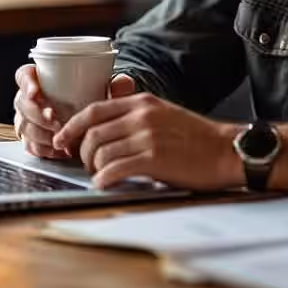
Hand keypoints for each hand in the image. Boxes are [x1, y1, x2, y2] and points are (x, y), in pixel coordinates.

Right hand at [13, 66, 135, 158]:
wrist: (98, 120)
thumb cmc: (98, 97)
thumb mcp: (110, 88)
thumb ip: (118, 84)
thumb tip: (121, 82)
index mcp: (42, 78)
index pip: (24, 75)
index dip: (26, 84)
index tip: (36, 93)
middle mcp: (31, 98)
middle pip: (21, 103)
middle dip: (36, 113)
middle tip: (54, 120)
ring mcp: (29, 119)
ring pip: (23, 126)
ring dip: (39, 133)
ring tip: (58, 137)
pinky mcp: (33, 138)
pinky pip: (29, 145)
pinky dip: (42, 149)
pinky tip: (57, 151)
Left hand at [52, 92, 239, 190]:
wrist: (225, 150)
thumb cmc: (195, 137)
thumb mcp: (163, 114)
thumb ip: (135, 117)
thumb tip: (104, 132)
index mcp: (142, 103)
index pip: (93, 110)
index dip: (72, 127)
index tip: (62, 140)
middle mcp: (141, 116)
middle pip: (92, 134)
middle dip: (83, 153)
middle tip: (89, 165)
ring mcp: (148, 137)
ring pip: (100, 153)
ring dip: (94, 168)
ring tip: (102, 175)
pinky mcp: (154, 159)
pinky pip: (115, 169)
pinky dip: (105, 179)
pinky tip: (107, 184)